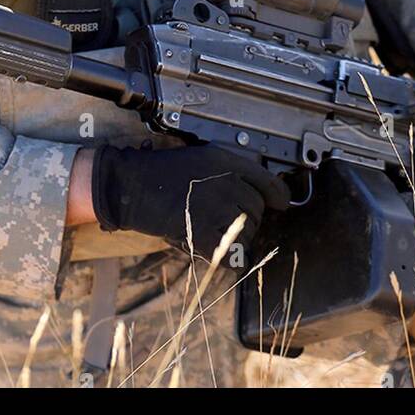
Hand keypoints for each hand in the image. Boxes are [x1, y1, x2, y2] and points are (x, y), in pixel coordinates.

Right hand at [91, 142, 289, 259]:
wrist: (133, 187)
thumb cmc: (163, 172)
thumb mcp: (201, 158)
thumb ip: (230, 171)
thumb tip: (256, 191)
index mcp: (225, 161)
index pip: (267, 181)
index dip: (278, 195)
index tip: (281, 202)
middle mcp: (225, 183)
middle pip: (257, 209)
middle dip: (248, 216)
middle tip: (226, 217)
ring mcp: (215, 210)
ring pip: (248, 231)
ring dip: (238, 236)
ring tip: (216, 229)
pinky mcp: (204, 234)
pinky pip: (233, 254)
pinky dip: (230, 256)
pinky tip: (217, 248)